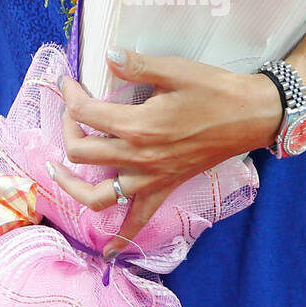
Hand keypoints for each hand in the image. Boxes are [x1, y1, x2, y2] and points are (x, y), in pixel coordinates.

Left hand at [47, 46, 283, 257]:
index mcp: (138, 127)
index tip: (68, 81)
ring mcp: (151, 179)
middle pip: (81, 153)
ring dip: (72, 186)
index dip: (70, 94)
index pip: (85, 114)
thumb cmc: (213, 90)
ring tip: (56, 171)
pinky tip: (106, 252)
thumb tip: (107, 53)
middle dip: (66, 129)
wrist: (250, 116)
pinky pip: (139, 222)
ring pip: (98, 197)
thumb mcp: (174, 69)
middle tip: (71, 111)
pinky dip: (120, 239)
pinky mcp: (165, 189)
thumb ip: (136, 65)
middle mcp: (139, 158)